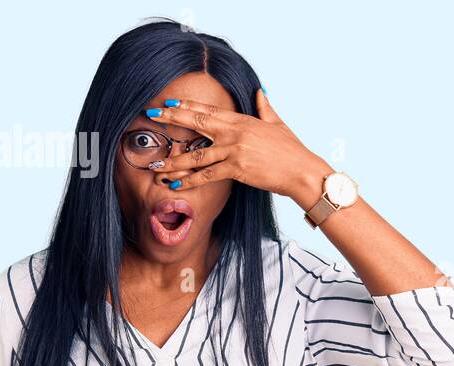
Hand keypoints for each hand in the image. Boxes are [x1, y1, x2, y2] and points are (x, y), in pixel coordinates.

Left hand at [144, 90, 332, 207]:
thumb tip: (260, 92)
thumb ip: (265, 108)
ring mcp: (234, 150)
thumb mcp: (277, 124)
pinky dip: (189, 181)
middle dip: (172, 119)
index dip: (185, 105)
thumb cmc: (292, 150)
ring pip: (196, 155)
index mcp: (242, 120)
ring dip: (174, 161)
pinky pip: (207, 175)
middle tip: (151, 116)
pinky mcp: (237, 169)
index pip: (207, 109)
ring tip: (156, 165)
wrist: (302, 171)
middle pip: (196, 122)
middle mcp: (234, 132)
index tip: (167, 103)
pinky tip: (174, 184)